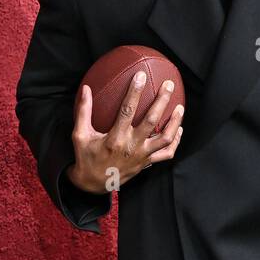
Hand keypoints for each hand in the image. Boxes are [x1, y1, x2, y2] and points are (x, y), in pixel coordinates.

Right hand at [66, 72, 184, 193]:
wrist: (94, 184)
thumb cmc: (86, 157)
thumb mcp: (80, 135)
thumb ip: (84, 111)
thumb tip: (85, 88)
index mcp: (114, 138)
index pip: (127, 110)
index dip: (135, 92)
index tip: (141, 75)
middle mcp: (131, 146)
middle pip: (152, 120)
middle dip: (162, 100)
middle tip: (168, 85)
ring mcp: (142, 156)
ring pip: (164, 138)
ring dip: (174, 122)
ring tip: (180, 107)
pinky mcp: (147, 163)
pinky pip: (166, 153)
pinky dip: (175, 141)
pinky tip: (178, 129)